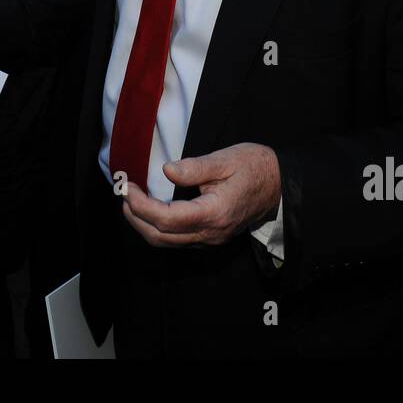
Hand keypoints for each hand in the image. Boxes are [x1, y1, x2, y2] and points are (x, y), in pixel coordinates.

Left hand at [121, 142, 280, 247]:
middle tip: (123, 194)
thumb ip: (195, 167)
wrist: (279, 186)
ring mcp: (211, 239)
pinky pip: (177, 240)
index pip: (167, 219)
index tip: (128, 187)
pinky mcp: (210, 237)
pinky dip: (158, 228)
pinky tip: (150, 210)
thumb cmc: (254, 167)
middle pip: (161, 236)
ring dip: (143, 225)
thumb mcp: (226, 159)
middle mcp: (211, 233)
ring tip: (130, 202)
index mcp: (214, 213)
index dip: (141, 206)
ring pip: (167, 242)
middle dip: (135, 218)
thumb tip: (167, 170)